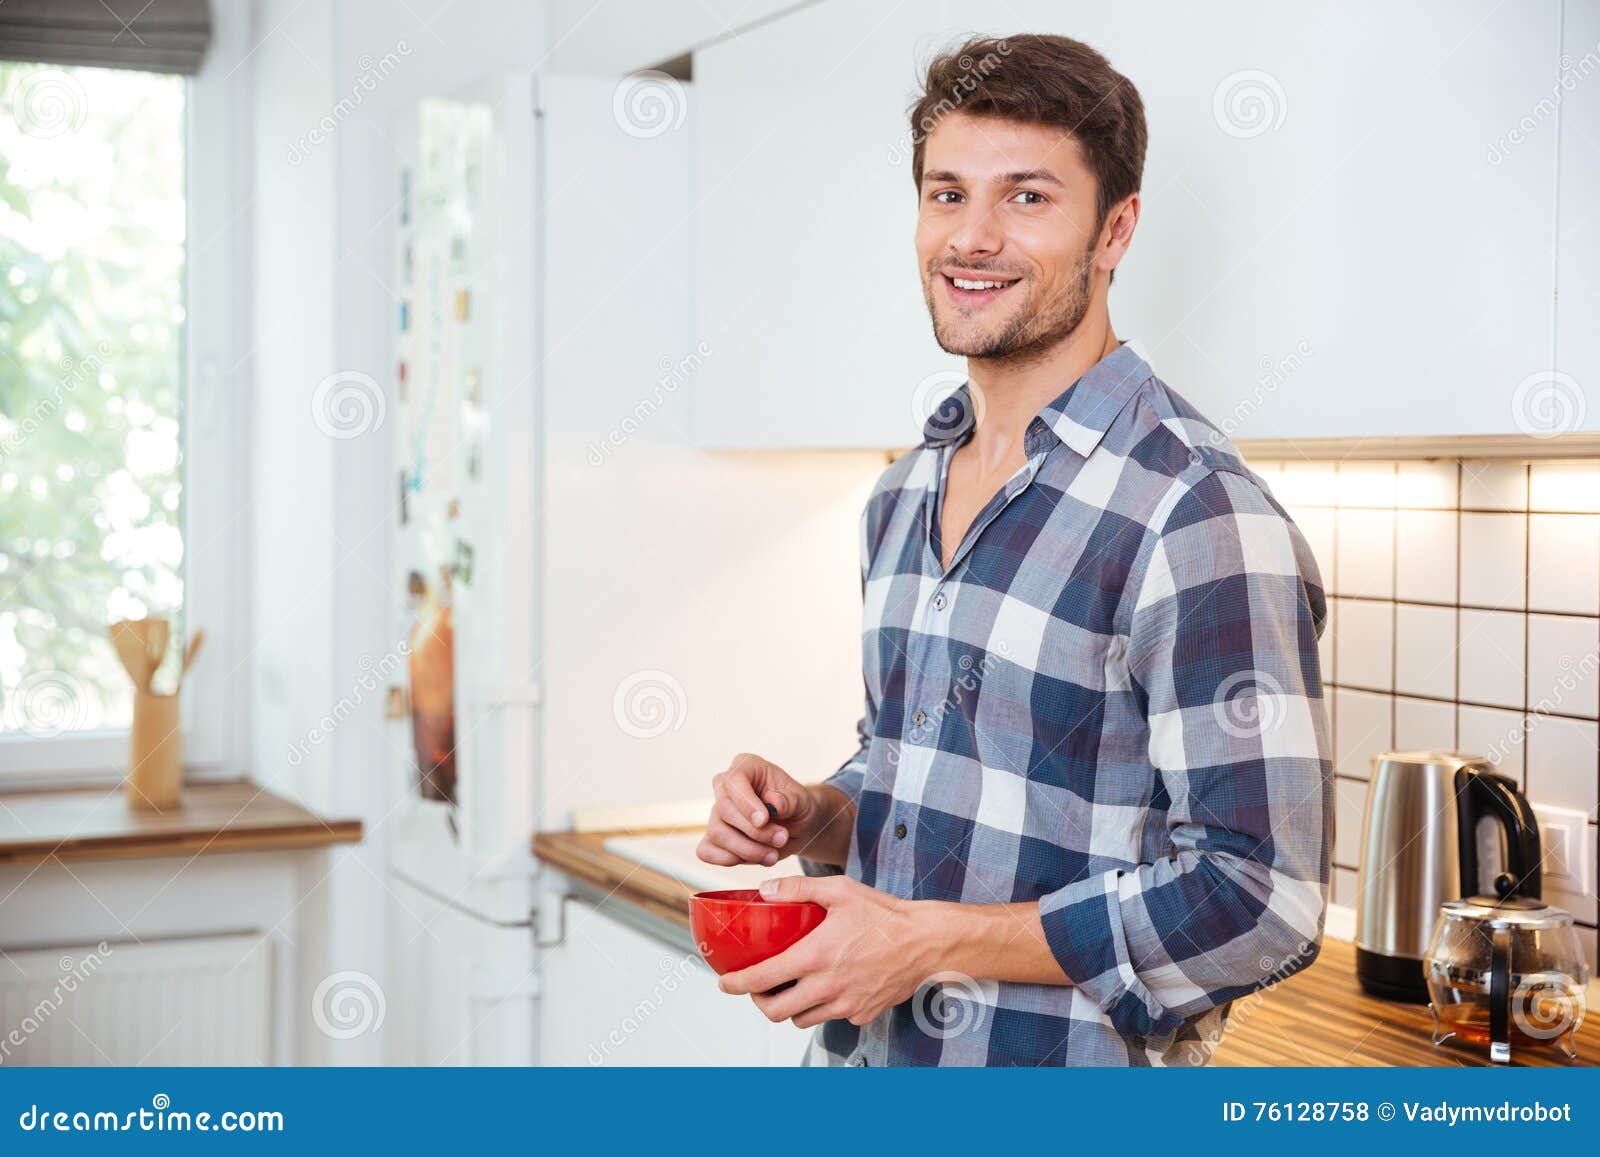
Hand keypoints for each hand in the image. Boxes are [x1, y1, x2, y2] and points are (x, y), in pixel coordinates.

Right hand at [697, 753, 831, 867]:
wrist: (797, 826)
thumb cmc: (796, 806)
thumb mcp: (802, 800)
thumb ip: (790, 800)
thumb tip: (774, 802)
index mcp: (746, 767)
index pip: (733, 781)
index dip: (745, 802)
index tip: (763, 820)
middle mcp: (726, 788)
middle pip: (724, 809)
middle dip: (755, 832)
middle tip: (782, 838)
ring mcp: (716, 813)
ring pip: (717, 833)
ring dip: (748, 850)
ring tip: (773, 854)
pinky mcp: (713, 838)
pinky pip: (707, 851)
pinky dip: (729, 859)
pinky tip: (753, 858)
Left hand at [717, 875, 936, 1028]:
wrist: (926, 941)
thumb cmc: (885, 914)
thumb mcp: (840, 890)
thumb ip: (799, 888)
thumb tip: (766, 889)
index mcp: (815, 956)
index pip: (762, 980)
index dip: (736, 985)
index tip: (724, 983)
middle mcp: (827, 987)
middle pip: (775, 1011)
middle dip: (759, 1002)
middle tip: (758, 988)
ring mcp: (845, 1005)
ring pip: (802, 1018)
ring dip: (791, 1006)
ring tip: (793, 985)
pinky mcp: (862, 1014)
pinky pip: (832, 1018)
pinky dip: (824, 1007)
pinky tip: (830, 985)